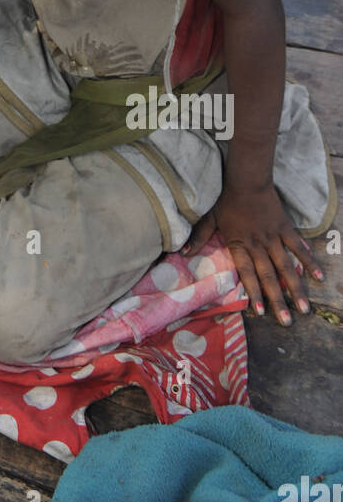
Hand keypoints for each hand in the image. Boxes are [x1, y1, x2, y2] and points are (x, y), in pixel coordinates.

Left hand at [183, 184, 323, 325]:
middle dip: (277, 300)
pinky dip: (309, 261)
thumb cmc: (225, 200)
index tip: (260, 312)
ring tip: (303, 308)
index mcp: (238, 244)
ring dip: (295, 288)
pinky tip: (319, 277)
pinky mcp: (285, 229)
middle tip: (286, 322)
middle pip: (269, 276)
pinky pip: (298, 247)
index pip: (246, 273)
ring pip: (286, 267)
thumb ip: (198, 237)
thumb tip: (182, 253)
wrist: (246, 180)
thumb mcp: (209, 218)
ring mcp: (273, 237)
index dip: (254, 292)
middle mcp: (257, 244)